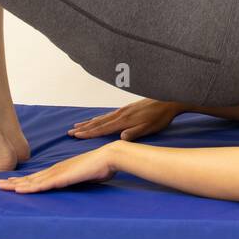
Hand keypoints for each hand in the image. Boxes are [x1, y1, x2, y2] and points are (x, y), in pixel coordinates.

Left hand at [0, 142, 121, 193]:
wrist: (108, 158)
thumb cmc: (100, 167)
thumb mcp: (84, 177)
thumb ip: (75, 180)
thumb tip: (73, 184)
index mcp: (60, 170)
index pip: (37, 177)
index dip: (23, 180)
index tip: (10, 182)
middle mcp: (55, 170)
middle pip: (30, 178)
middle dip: (13, 181)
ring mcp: (57, 173)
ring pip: (32, 181)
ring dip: (15, 184)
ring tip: (1, 186)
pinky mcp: (62, 178)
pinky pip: (42, 185)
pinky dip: (29, 188)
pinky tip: (18, 190)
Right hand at [68, 99, 184, 140]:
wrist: (168, 101)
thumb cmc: (160, 117)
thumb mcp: (149, 128)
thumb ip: (135, 133)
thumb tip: (121, 138)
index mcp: (124, 121)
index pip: (102, 129)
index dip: (88, 133)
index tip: (76, 135)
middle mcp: (120, 114)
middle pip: (98, 122)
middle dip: (84, 128)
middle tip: (70, 132)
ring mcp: (123, 110)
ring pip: (102, 118)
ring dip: (89, 122)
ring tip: (78, 125)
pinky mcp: (127, 109)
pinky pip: (108, 114)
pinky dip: (99, 118)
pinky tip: (97, 119)